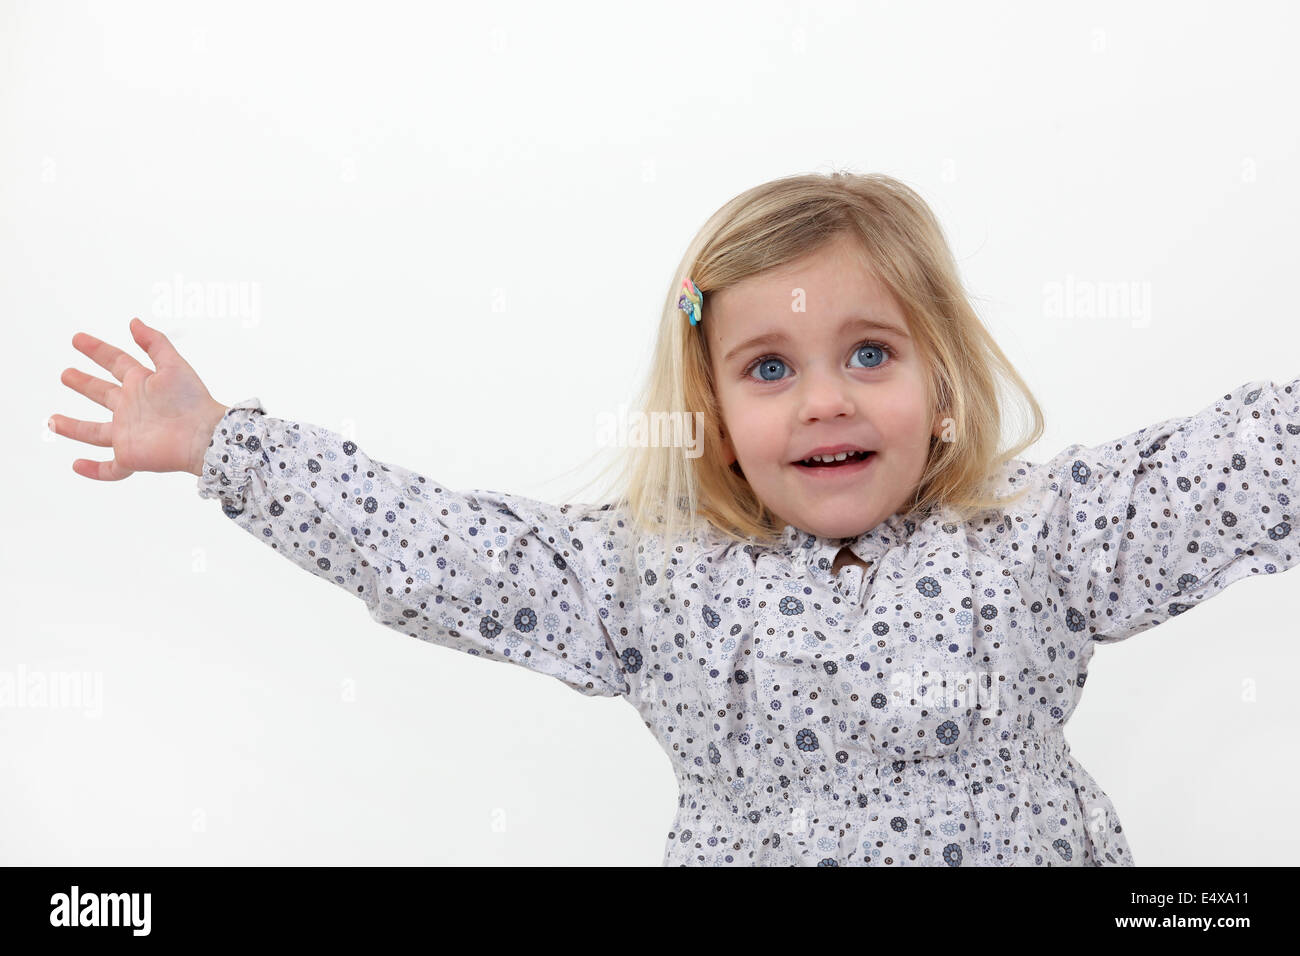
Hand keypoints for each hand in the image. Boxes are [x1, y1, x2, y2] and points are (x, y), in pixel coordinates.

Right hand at [51, 318, 229, 479]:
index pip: (116, 362)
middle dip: (85, 384)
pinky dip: (92, 470)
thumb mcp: (174, 365)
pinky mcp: (131, 457)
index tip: (78, 339)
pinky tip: (76, 465)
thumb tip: (133, 322)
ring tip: (52, 421)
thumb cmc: (193, 401)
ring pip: (96, 432)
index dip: (97, 350)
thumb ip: (155, 343)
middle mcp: (133, 408)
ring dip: (74, 427)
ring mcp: (130, 434)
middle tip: (66, 374)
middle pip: (103, 394)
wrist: (204, 436)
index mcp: (142, 384)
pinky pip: (109, 469)